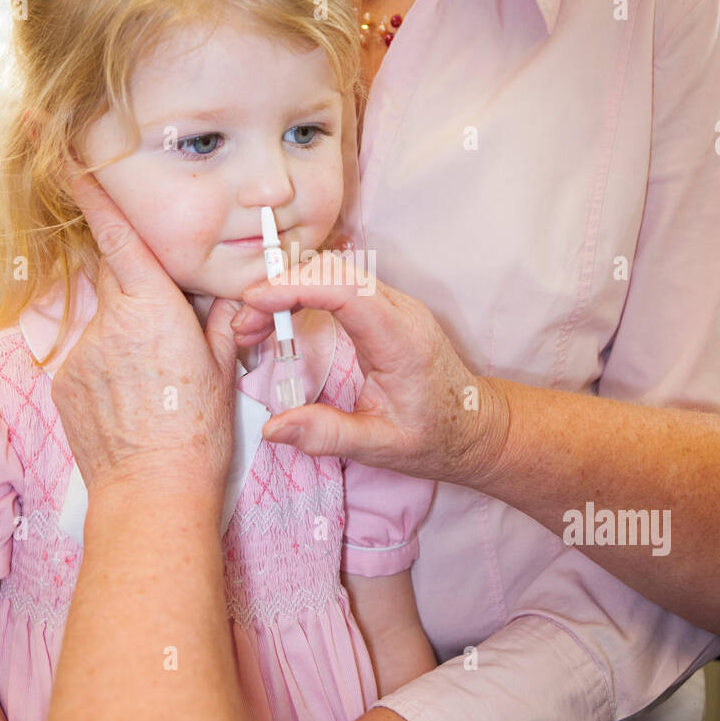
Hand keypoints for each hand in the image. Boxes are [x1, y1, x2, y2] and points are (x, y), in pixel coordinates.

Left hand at [52, 164, 240, 500]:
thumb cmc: (197, 431)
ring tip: (153, 383)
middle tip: (169, 326)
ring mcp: (80, 352)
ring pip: (103, 321)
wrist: (152, 491)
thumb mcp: (224, 368)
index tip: (67, 154)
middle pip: (115, 277)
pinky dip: (108, 366)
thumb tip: (236, 297)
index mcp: (152, 307)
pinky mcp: (65, 382)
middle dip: (138, 285)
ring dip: (126, 335)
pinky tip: (133, 400)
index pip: (118, 235)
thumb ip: (225, 321)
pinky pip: (87, 355)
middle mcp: (109, 321)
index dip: (93, 192)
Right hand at [231, 258, 510, 486]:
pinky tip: (278, 319)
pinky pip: (341, 284)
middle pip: (335, 272)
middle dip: (281, 288)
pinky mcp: (385, 309)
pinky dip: (303, 294)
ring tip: (252, 328)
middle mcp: (401, 312)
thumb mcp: (381, 447)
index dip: (296, 287)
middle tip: (243, 328)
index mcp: (402, 341)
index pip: (347, 291)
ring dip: (289, 289)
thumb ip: (328, 435)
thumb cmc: (436, 437)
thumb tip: (273, 427)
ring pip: (335, 273)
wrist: (476, 427)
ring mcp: (395, 305)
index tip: (254, 302)